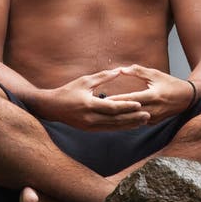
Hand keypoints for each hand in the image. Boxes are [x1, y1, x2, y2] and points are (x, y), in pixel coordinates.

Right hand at [35, 68, 150, 130]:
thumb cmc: (68, 91)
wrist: (52, 107)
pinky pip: (108, 129)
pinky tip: (130, 125)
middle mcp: (90, 118)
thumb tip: (119, 71)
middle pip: (116, 120)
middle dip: (133, 118)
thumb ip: (103, 77)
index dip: (126, 106)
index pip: (112, 107)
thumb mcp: (85, 81)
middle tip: (148, 115)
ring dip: (129, 124)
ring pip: (114, 127)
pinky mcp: (90, 130)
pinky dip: (120, 127)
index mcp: (89, 105)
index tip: (139, 104)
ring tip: (143, 121)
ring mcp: (90, 126)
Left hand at [105, 65, 193, 124]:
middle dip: (114, 110)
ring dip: (120, 117)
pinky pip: (138, 122)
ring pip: (133, 119)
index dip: (116, 100)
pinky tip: (117, 119)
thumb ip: (137, 71)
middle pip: (129, 111)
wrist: (187, 98)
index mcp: (153, 96)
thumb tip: (121, 69)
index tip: (103, 99)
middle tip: (99, 109)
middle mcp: (153, 109)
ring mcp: (154, 118)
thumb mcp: (155, 74)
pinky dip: (128, 120)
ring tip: (105, 115)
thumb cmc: (170, 83)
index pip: (131, 99)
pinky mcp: (154, 123)